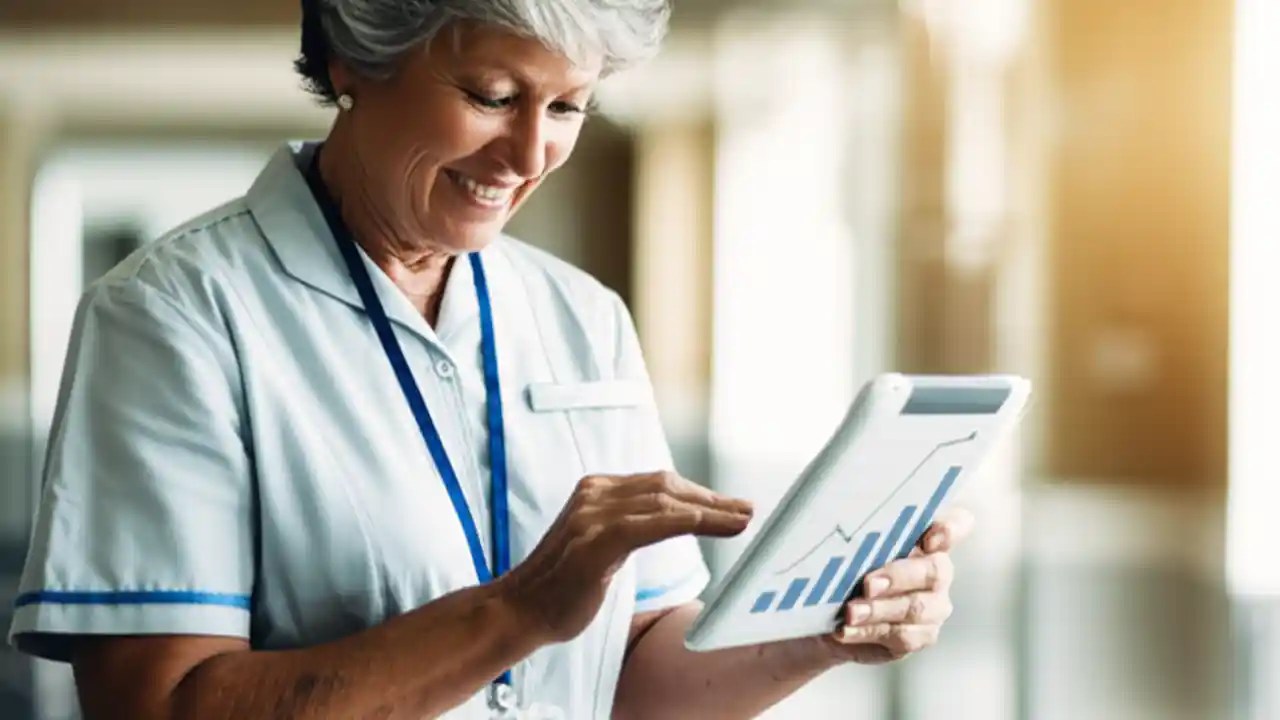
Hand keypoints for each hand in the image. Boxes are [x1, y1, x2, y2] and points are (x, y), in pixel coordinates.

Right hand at [496, 471, 752, 643]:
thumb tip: (672, 520)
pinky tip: (709, 523)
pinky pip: (647, 525)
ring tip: (741, 520)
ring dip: (710, 510)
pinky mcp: (593, 542)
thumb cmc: (561, 586)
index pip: (659, 483)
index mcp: (596, 491)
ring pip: (664, 502)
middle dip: (712, 498)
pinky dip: (682, 520)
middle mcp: (595, 494)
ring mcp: (592, 515)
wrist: (519, 610)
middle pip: (667, 486)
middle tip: (747, 510)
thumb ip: (629, 526)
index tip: (731, 506)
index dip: (700, 493)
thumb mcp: (599, 545)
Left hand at [823, 508, 974, 664]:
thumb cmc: (842, 564)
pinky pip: (901, 637)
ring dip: (880, 610)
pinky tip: (845, 630)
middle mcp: (936, 570)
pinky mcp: (919, 636)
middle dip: (900, 577)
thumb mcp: (846, 543)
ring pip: (917, 608)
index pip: (958, 523)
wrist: (824, 610)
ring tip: (850, 612)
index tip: (929, 539)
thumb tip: (843, 524)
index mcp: (926, 536)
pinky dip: (869, 632)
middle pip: (935, 571)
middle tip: (869, 584)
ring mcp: (933, 605)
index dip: (951, 529)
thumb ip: (859, 533)